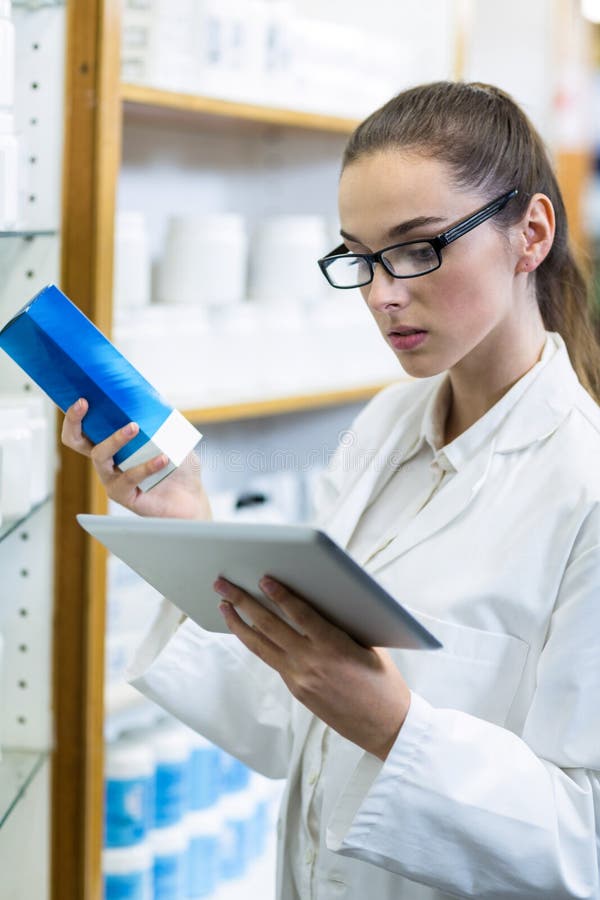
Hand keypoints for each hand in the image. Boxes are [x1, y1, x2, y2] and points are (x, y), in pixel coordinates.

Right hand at [61, 398, 211, 519]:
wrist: (192, 498)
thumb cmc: (179, 467)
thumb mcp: (173, 437)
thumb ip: (162, 420)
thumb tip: (157, 398)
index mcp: (114, 446)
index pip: (84, 428)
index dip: (75, 415)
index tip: (82, 398)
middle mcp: (107, 463)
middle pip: (75, 442)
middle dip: (75, 421)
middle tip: (85, 404)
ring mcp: (112, 480)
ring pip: (99, 456)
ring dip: (115, 439)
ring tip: (134, 427)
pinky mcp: (123, 496)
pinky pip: (129, 477)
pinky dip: (146, 466)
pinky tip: (163, 459)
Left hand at [214, 575, 410, 760]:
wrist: (384, 726)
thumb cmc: (384, 682)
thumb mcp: (369, 645)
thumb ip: (341, 624)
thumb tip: (318, 599)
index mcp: (333, 647)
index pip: (300, 614)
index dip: (280, 595)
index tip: (263, 578)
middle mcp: (310, 662)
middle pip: (268, 626)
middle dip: (243, 602)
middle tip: (223, 584)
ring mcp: (299, 678)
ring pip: (260, 646)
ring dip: (239, 623)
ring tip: (224, 605)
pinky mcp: (296, 690)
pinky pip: (272, 659)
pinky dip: (256, 641)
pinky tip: (246, 629)